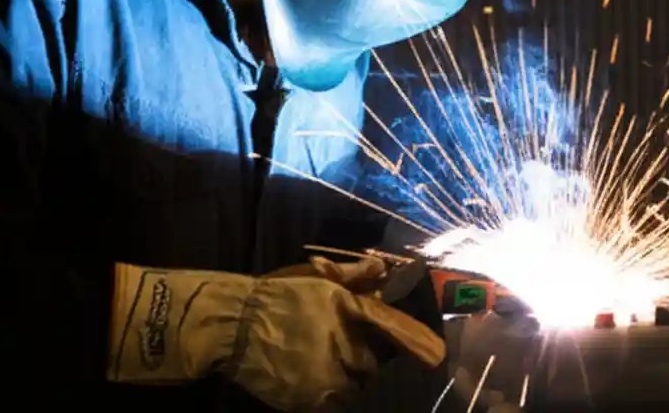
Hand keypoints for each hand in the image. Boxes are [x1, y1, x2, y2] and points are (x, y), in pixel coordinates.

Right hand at [107, 258, 444, 410]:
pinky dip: (333, 393)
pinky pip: (335, 400)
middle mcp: (344, 344)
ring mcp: (327, 375)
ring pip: (357, 384)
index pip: (395, 329)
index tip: (437, 355)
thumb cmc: (276, 296)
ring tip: (326, 361)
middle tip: (347, 347)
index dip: (418, 343)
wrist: (230, 325)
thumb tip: (383, 268)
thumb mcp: (316, 277)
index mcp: (349, 310)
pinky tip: (317, 378)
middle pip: (375, 361)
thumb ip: (354, 276)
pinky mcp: (310, 399)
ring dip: (351, 376)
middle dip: (369, 356)